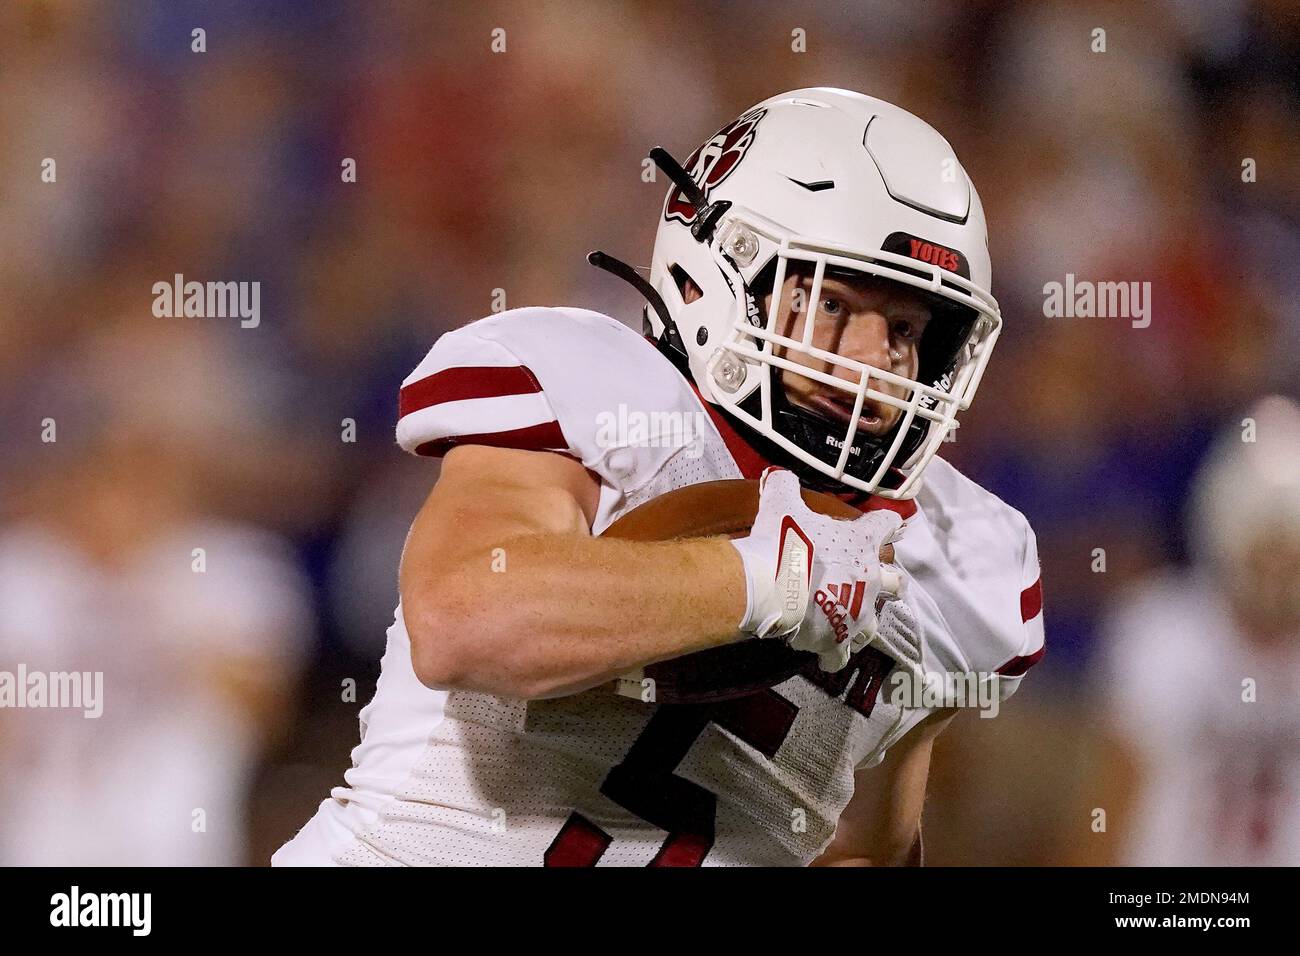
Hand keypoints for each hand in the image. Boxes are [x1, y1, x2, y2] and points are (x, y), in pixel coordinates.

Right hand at [730, 468, 904, 671]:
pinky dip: (833, 654)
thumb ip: (784, 485)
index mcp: (862, 543)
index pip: (886, 525)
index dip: (887, 524)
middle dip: (887, 582)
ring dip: (863, 619)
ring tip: (848, 619)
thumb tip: (778, 473)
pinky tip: (823, 652)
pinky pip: (841, 655)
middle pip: (896, 582)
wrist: (772, 584)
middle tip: (870, 581)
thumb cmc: (783, 542)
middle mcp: (870, 580)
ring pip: (875, 622)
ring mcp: (858, 613)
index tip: (888, 525)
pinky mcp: (839, 640)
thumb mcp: (781, 504)